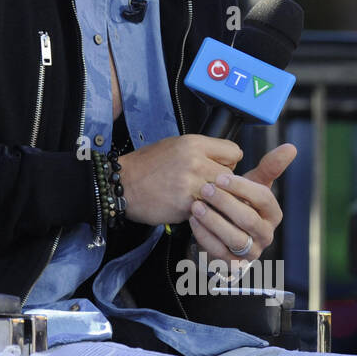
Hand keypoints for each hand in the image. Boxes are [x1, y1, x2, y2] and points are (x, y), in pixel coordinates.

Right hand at [119, 134, 242, 226]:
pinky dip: (200, 212)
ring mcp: (192, 184)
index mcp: (193, 143)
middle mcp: (195, 162)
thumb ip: (200, 151)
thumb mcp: (173, 146)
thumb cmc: (145, 166)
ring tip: (196, 198)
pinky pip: (207, 210)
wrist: (122, 184)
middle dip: (222, 184)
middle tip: (206, 187)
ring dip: (213, 201)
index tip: (217, 168)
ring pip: (222, 196)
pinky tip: (185, 206)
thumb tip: (222, 162)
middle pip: (232, 177)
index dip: (228, 162)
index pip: (234, 152)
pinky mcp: (187, 205)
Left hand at [188, 143, 296, 263]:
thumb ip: (269, 167)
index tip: (220, 176)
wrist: (223, 229)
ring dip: (213, 221)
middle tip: (205, 188)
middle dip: (225, 203)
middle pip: (248, 219)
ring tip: (196, 205)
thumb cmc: (240, 202)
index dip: (242, 187)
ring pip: (234, 238)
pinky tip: (193, 220)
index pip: (263, 198)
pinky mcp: (234, 264)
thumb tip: (291, 147)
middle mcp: (266, 234)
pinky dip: (204, 236)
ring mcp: (251, 252)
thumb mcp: (252, 184)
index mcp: (273, 213)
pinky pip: (219, 252)